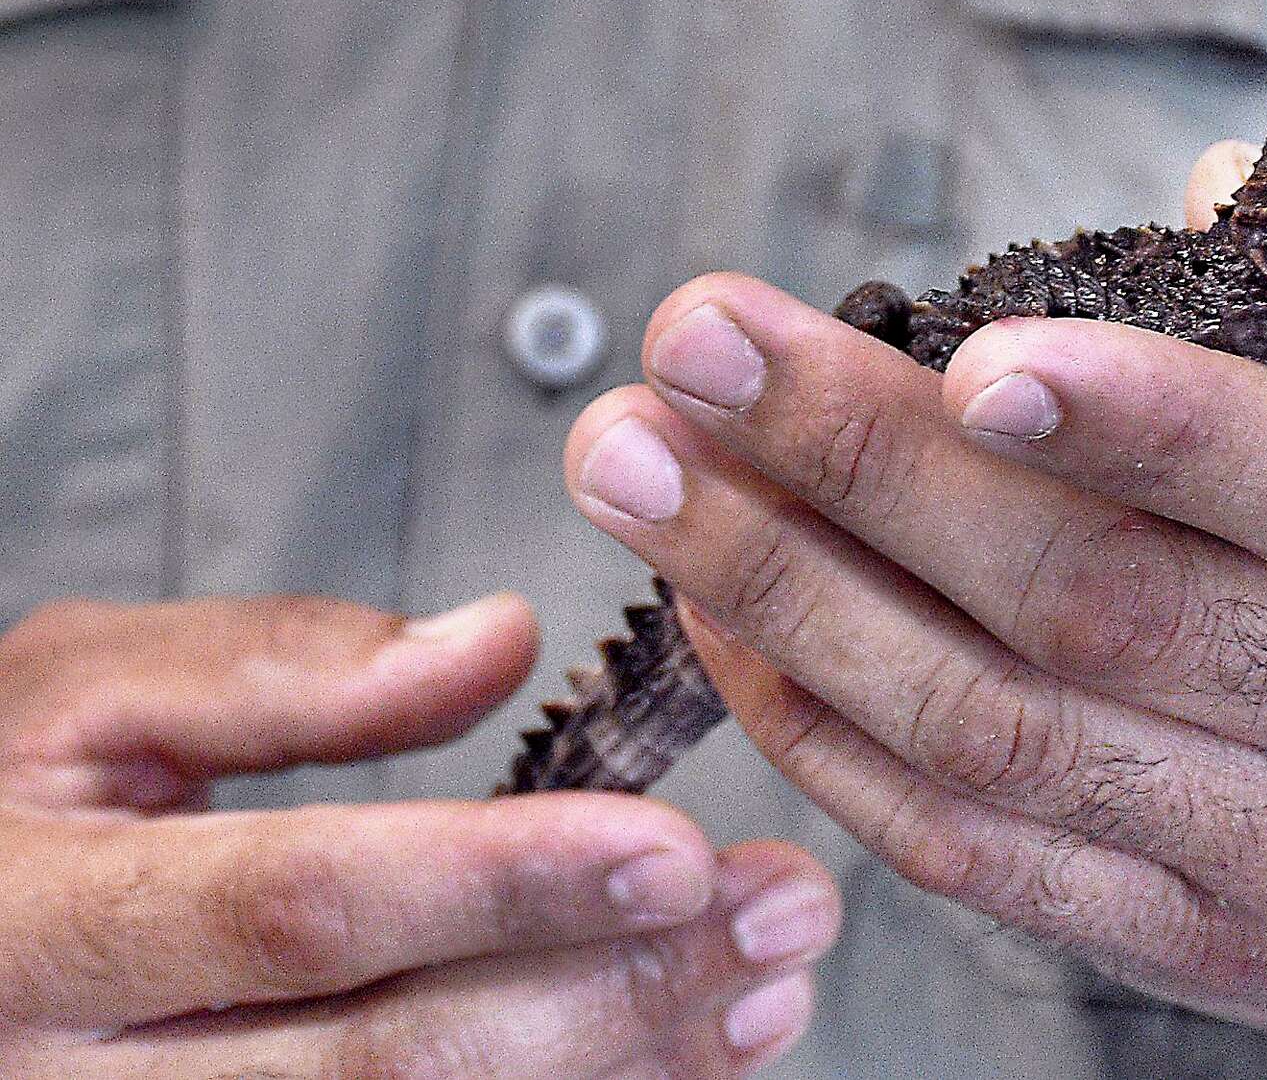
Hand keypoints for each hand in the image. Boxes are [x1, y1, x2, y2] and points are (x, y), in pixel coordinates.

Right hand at [0, 594, 841, 1077]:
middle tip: (779, 912)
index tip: (671, 849)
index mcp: (50, 925)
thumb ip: (280, 670)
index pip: (305, 909)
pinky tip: (672, 1061)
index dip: (501, 885)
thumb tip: (494, 644)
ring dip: (624, 1069)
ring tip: (766, 989)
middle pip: (394, 1063)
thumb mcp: (75, 697)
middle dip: (615, 991)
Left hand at [565, 138, 1266, 1077]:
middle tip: (693, 358)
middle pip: (1091, 608)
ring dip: (794, 602)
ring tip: (653, 480)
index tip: (966, 354)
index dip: (1135, 424)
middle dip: (858, 472)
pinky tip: (743, 636)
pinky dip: (842, 747)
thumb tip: (1191, 206)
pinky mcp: (1217, 946)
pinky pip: (987, 857)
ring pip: (998, 741)